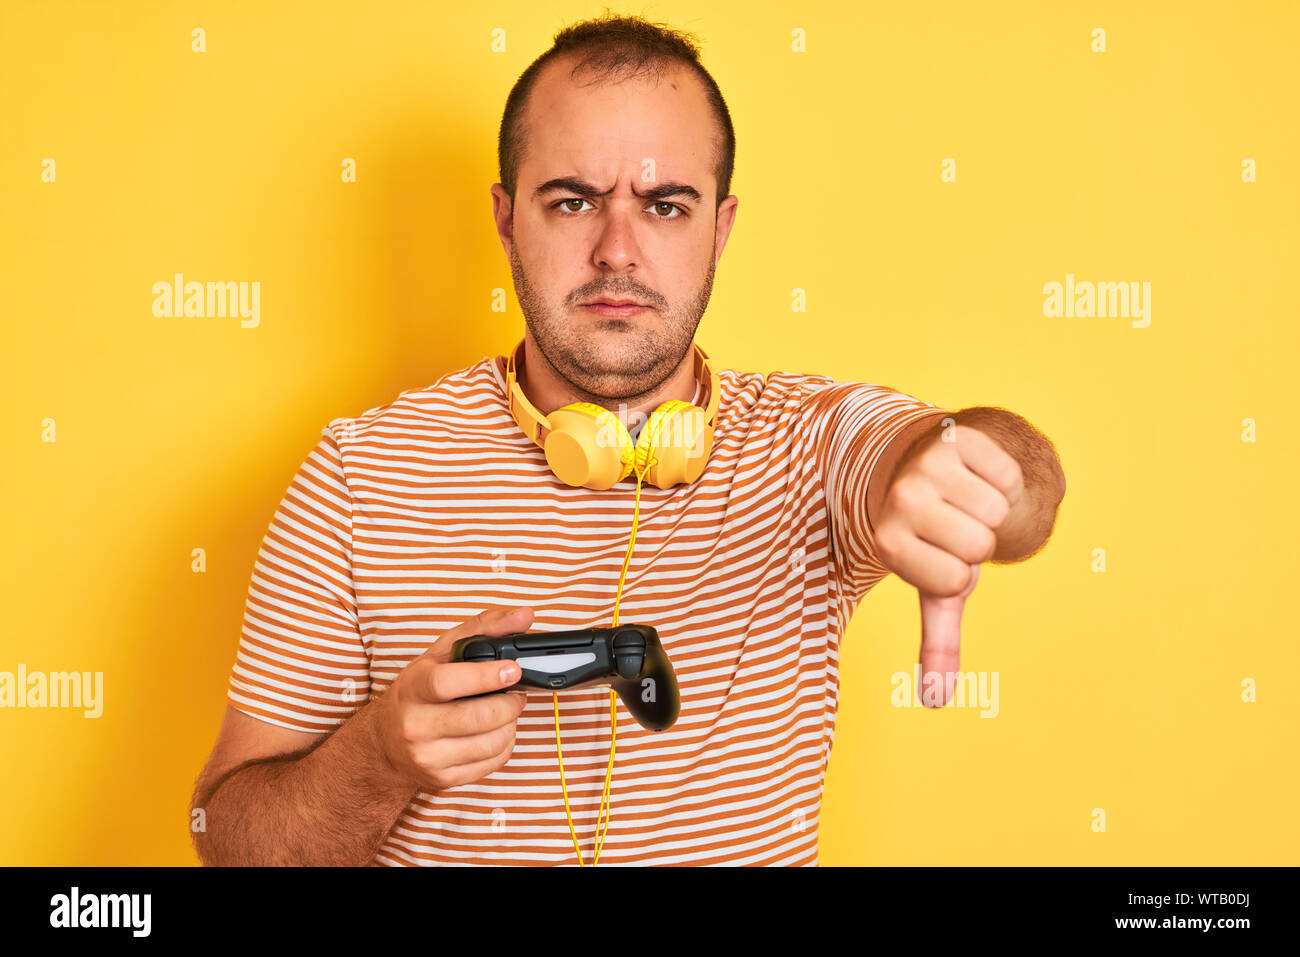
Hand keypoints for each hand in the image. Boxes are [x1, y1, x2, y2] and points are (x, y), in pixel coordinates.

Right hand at [375, 606, 532, 789]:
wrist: (385, 742)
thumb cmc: (418, 690)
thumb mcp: (441, 653)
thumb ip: (483, 629)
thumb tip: (525, 615)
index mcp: (412, 688)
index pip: (447, 683)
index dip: (485, 676)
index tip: (513, 669)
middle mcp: (414, 726)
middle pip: (478, 717)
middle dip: (510, 702)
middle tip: (516, 691)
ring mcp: (427, 757)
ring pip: (491, 742)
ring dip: (511, 723)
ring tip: (506, 710)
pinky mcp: (442, 779)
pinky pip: (491, 763)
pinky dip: (505, 745)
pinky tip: (497, 731)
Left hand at [874, 424, 1022, 706]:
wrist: (915, 464)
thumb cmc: (930, 536)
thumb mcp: (932, 587)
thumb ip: (936, 642)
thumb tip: (936, 701)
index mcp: (887, 542)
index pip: (954, 580)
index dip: (959, 571)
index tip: (937, 554)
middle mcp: (900, 500)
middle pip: (978, 544)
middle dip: (975, 540)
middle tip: (950, 524)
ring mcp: (925, 464)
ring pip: (995, 509)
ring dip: (989, 508)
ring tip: (960, 499)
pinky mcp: (955, 434)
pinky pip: (1006, 474)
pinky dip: (1001, 479)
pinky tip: (973, 475)